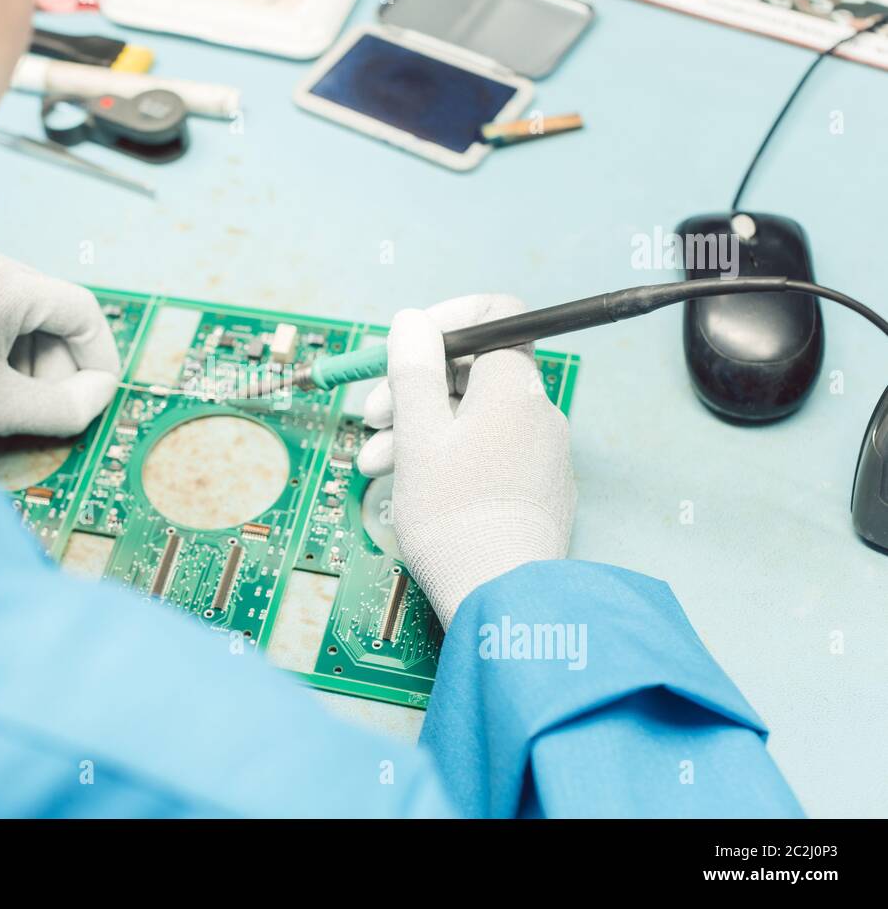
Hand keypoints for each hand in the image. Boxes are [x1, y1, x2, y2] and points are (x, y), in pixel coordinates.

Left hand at [0, 234, 119, 437]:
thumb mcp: (3, 409)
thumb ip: (68, 407)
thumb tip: (101, 393)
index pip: (81, 310)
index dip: (99, 356)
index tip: (99, 392)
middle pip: (51, 307)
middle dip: (57, 360)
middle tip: (47, 404)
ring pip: (24, 304)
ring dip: (30, 351)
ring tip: (7, 392)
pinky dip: (1, 335)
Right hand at [356, 295, 575, 628]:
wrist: (503, 598)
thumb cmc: (456, 517)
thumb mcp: (418, 434)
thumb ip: (413, 370)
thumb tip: (413, 321)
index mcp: (513, 386)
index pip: (495, 316)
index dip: (447, 320)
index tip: (408, 344)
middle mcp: (536, 413)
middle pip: (471, 373)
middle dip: (414, 386)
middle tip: (374, 415)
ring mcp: (541, 455)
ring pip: (471, 419)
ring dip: (418, 430)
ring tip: (375, 464)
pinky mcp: (535, 492)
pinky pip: (487, 455)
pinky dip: (446, 460)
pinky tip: (410, 487)